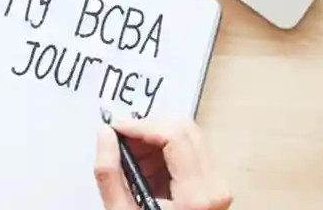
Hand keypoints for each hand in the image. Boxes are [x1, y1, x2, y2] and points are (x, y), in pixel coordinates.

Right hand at [94, 118, 232, 209]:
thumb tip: (106, 138)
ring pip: (187, 138)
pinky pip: (190, 153)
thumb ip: (110, 175)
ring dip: (155, 142)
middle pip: (184, 130)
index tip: (117, 129)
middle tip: (120, 142)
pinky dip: (164, 155)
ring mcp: (216, 187)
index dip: (141, 126)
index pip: (174, 135)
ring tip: (131, 164)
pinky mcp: (212, 188)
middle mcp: (214, 188)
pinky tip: (146, 172)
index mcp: (197, 197)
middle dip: (148, 131)